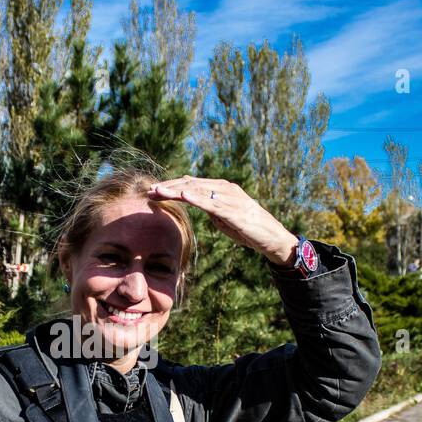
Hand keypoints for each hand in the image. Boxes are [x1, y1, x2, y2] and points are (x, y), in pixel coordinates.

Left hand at [148, 175, 296, 265]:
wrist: (271, 238)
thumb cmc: (248, 229)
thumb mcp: (224, 217)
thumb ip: (210, 207)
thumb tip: (194, 201)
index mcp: (221, 189)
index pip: (191, 184)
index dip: (172, 186)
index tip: (153, 190)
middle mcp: (225, 189)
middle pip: (192, 184)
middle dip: (169, 186)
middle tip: (149, 189)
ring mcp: (230, 198)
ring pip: (198, 191)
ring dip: (176, 190)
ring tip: (158, 191)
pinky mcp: (234, 210)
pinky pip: (212, 203)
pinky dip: (196, 198)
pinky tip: (183, 195)